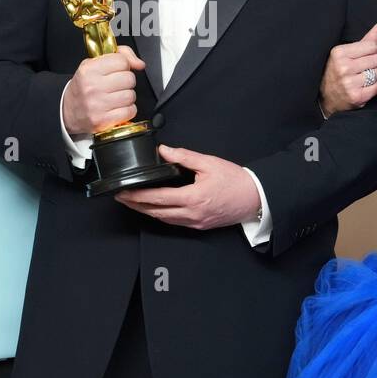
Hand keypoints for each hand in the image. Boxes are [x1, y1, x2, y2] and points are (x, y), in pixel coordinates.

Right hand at [63, 45, 145, 136]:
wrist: (68, 110)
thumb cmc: (83, 87)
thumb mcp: (94, 64)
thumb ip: (119, 55)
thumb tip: (139, 63)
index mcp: (89, 70)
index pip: (121, 61)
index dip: (123, 65)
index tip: (117, 70)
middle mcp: (92, 86)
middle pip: (129, 78)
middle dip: (126, 82)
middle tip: (116, 85)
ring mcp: (97, 104)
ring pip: (131, 95)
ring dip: (127, 97)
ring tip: (116, 97)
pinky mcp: (103, 120)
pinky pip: (130, 111)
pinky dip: (127, 110)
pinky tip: (117, 108)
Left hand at [115, 145, 259, 228]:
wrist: (255, 198)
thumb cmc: (236, 181)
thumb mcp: (209, 163)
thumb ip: (184, 156)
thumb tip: (164, 150)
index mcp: (193, 198)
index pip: (157, 198)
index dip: (137, 195)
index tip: (124, 191)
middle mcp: (191, 214)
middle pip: (155, 212)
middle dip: (135, 205)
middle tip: (121, 198)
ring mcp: (195, 223)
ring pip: (163, 220)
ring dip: (146, 211)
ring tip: (133, 202)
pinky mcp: (199, 226)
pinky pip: (174, 222)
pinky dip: (161, 216)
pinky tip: (154, 209)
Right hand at [319, 18, 376, 117]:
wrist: (326, 98)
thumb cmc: (339, 71)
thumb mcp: (347, 52)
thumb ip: (367, 38)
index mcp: (339, 53)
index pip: (373, 46)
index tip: (373, 54)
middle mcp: (343, 67)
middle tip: (369, 67)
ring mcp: (349, 83)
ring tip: (367, 76)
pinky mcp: (357, 97)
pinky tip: (368, 86)